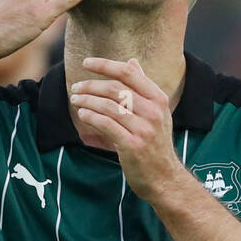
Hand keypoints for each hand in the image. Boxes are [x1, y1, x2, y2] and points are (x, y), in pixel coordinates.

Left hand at [69, 57, 183, 199]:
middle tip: (76, 88)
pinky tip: (82, 114)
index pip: (128, 73)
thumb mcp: (157, 112)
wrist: (164, 178)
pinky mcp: (132, 145)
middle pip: (115, 88)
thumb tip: (132, 62)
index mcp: (158, 99)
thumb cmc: (156, 144)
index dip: (105, 64)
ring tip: (75, 100)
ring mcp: (144, 129)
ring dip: (87, 101)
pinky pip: (106, 125)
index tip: (86, 62)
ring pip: (108, 106)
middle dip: (91, 85)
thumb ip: (143, 88)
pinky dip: (91, 117)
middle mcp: (153, 111)